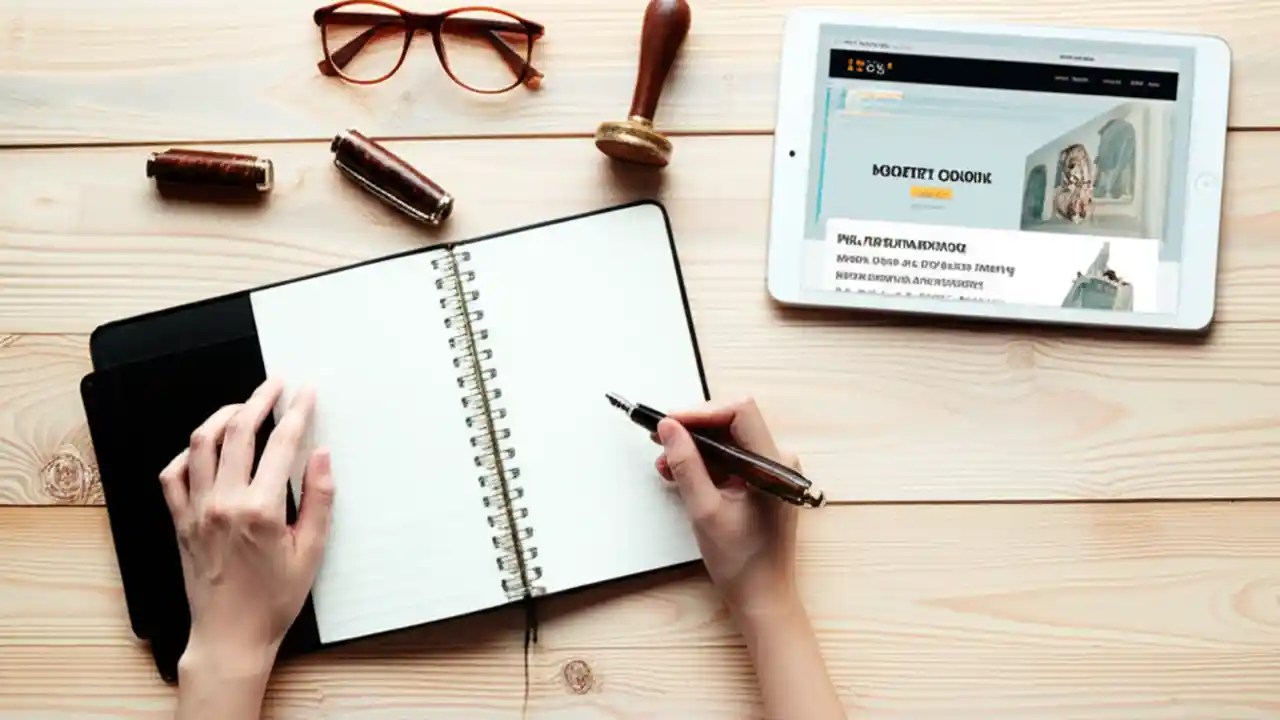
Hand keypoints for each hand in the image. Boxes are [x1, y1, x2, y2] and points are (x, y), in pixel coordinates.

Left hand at [158, 379, 333, 714]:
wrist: (230, 636)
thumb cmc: (272, 601)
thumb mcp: (311, 551)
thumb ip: (319, 499)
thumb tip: (321, 456)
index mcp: (260, 510)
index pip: (281, 444)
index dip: (296, 412)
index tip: (305, 394)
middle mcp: (224, 503)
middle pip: (237, 431)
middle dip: (259, 400)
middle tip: (275, 385)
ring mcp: (196, 510)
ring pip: (200, 444)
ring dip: (222, 416)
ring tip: (242, 407)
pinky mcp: (180, 521)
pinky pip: (173, 474)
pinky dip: (188, 453)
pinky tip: (204, 447)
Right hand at [653, 397, 800, 619]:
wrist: (763, 597)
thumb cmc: (743, 563)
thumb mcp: (705, 511)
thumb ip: (686, 464)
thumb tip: (668, 429)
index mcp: (773, 466)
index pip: (740, 412)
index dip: (701, 412)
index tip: (670, 422)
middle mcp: (778, 463)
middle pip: (733, 422)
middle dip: (694, 429)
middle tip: (662, 440)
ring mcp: (771, 472)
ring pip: (728, 440)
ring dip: (695, 447)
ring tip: (665, 462)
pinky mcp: (762, 482)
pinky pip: (731, 459)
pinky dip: (705, 463)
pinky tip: (681, 472)